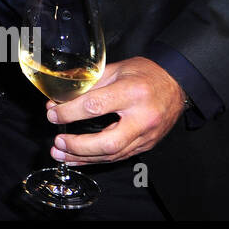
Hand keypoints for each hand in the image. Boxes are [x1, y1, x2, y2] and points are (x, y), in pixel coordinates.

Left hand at [46, 57, 184, 163]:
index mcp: (132, 92)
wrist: (176, 83)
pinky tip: (77, 159)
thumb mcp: (115, 69)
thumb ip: (88, 85)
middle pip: (108, 142)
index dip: (69, 112)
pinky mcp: (147, 144)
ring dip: (83, 158)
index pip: (95, 106)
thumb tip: (58, 99)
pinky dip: (96, 159)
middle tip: (58, 142)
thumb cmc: (144, 73)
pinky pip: (119, 156)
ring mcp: (147, 135)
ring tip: (60, 154)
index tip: (52, 114)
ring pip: (113, 154)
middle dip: (78, 145)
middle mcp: (142, 117)